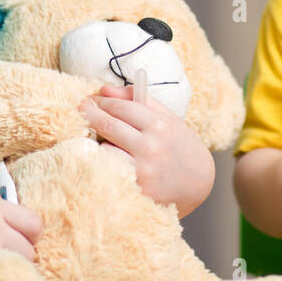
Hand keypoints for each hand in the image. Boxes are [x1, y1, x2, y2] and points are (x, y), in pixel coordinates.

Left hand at [78, 84, 214, 216]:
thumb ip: (138, 99)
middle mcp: (151, 147)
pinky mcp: (137, 190)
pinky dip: (104, 163)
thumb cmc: (180, 146)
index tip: (93, 99)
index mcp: (160, 125)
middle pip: (108, 125)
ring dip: (97, 142)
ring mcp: (143, 171)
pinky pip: (109, 171)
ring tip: (97, 138)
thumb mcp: (167, 117)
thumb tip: (104, 89)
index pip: (121, 107)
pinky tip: (104, 158)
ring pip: (104, 150)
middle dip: (89, 114)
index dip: (102, 102)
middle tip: (82, 108)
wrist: (199, 183)